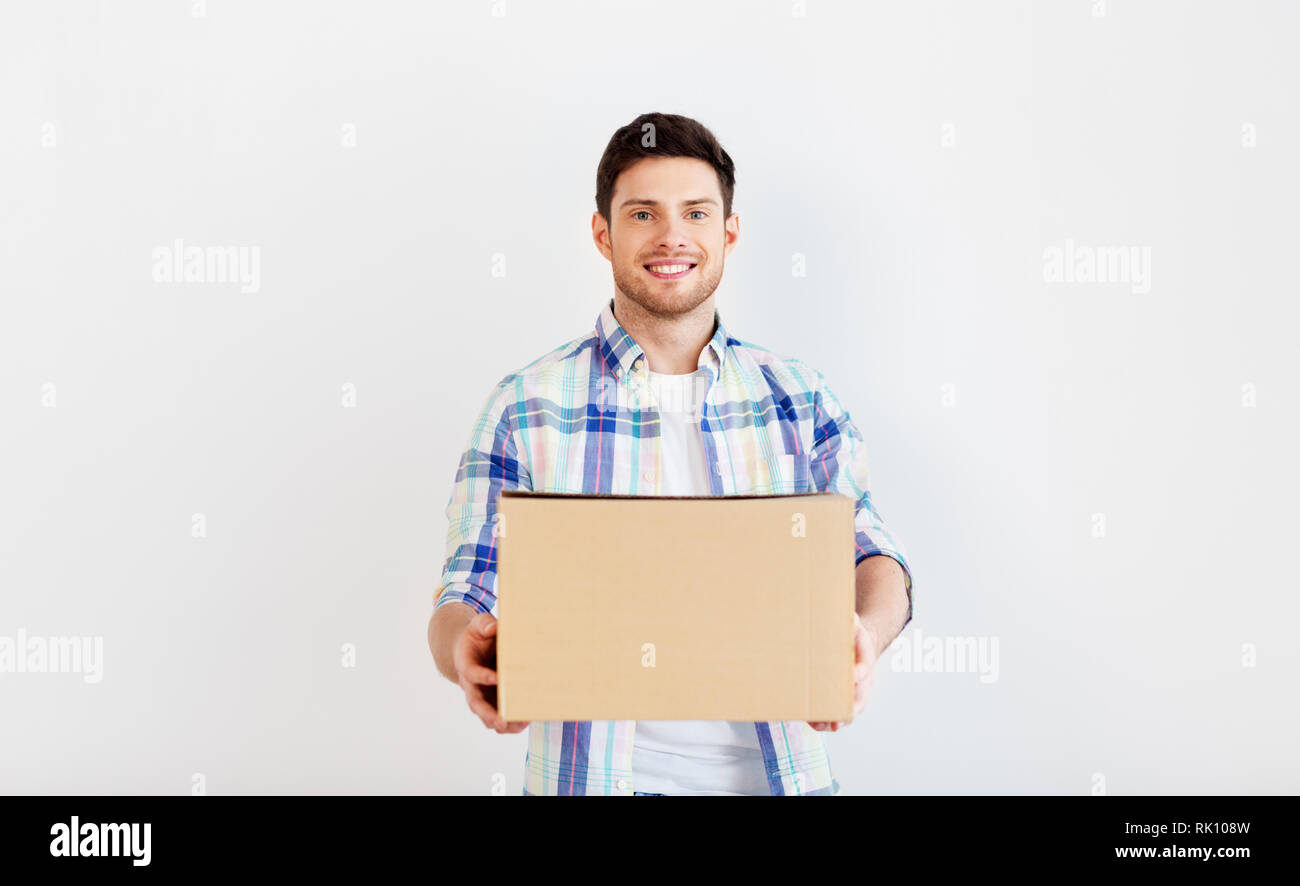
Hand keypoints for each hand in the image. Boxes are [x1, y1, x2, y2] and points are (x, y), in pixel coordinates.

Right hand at [453, 611, 528, 733]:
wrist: (471, 649)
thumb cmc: (478, 636)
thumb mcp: (478, 625)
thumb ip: (484, 625)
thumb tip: (494, 628)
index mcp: (466, 664)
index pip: (471, 673)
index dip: (482, 676)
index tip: (496, 678)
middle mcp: (470, 685)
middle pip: (475, 703)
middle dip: (487, 713)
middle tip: (500, 721)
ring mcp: (480, 696)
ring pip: (486, 715)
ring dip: (501, 723)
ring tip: (519, 725)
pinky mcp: (490, 702)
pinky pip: (497, 717)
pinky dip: (509, 723)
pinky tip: (524, 722)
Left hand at [809, 611, 878, 731]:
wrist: (854, 643)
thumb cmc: (850, 633)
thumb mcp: (851, 621)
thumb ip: (849, 619)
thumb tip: (845, 614)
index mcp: (864, 658)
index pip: (864, 668)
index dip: (858, 674)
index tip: (850, 679)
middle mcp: (862, 679)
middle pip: (859, 698)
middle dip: (848, 708)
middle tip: (836, 716)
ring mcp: (852, 691)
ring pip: (848, 711)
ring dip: (834, 720)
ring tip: (819, 724)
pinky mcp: (840, 697)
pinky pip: (836, 713)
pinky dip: (826, 721)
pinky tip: (814, 723)